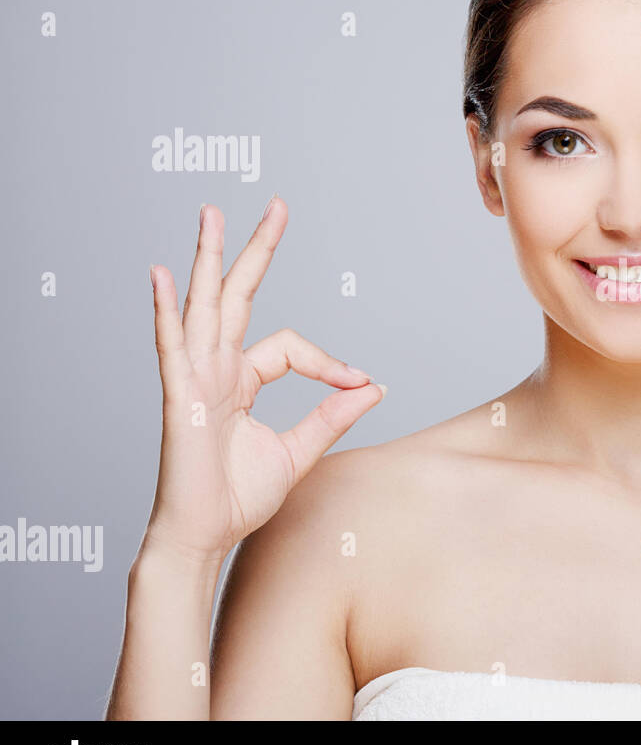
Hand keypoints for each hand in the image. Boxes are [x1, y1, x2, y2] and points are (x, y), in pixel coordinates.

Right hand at [143, 198, 384, 563]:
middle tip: (276, 207)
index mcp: (241, 381)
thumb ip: (332, 416)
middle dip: (256, 251)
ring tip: (213, 214)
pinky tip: (161, 276)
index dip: (328, 361)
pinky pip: (172, 347)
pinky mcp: (179, 398)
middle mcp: (216, 371)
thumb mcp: (300, 452)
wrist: (204, 537)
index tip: (360, 383)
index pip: (290, 347)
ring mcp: (194, 380)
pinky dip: (166, 311)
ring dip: (209, 259)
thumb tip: (374, 386)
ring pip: (204, 307)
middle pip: (237, 297)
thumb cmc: (239, 498)